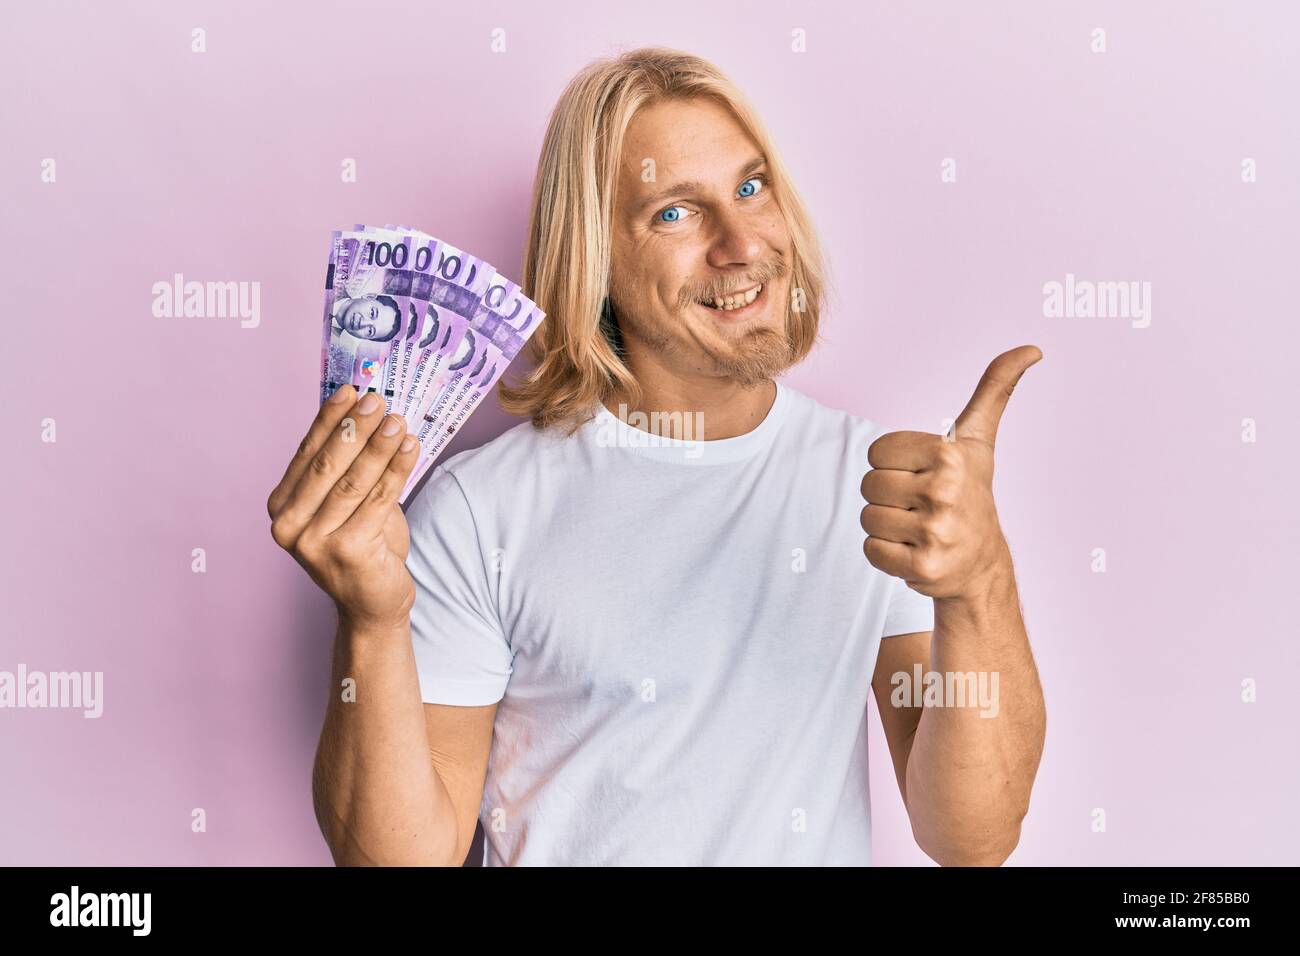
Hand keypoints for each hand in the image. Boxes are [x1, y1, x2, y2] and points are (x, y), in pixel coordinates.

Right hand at [267, 385, 421, 629]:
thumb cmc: (363, 547)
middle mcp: (289, 526)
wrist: (373, 605)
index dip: (328, 419)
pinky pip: (378, 500)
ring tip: (398, 420)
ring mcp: (314, 542)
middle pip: (326, 465)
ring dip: (379, 446)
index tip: (350, 390)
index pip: (306, 453)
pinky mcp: (347, 552)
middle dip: (354, 428)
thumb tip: (362, 410)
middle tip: (377, 400)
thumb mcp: (347, 503)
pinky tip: (411, 448)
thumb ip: (345, 466)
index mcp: (282, 508)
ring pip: (353, 481)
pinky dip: (397, 469)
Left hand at [859, 345, 1041, 600]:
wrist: (981, 563)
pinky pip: (871, 551)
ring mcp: (935, 532)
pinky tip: (914, 552)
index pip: (876, 453)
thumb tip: (1031, 349)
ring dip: (886, 526)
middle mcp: (944, 491)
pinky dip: (886, 555)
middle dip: (888, 497)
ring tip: (918, 528)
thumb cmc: (971, 491)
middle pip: (869, 485)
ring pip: (868, 518)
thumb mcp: (978, 440)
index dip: (893, 465)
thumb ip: (994, 390)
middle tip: (919, 506)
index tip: (921, 476)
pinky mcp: (922, 568)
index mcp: (949, 455)